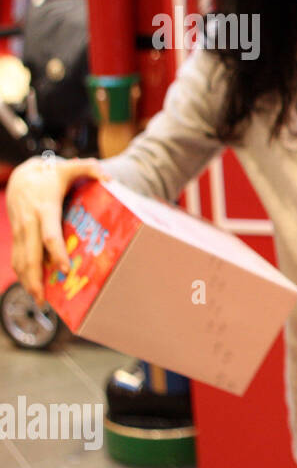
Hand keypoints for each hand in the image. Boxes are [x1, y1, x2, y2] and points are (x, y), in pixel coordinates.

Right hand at [5, 156, 108, 306]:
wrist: (22, 175)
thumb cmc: (51, 174)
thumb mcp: (71, 168)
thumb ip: (90, 168)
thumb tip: (109, 176)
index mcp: (45, 209)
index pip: (49, 235)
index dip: (56, 253)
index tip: (63, 269)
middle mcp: (30, 222)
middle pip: (30, 255)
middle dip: (36, 278)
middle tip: (44, 299)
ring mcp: (20, 229)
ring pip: (20, 259)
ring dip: (27, 280)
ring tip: (39, 300)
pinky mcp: (16, 233)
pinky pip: (16, 257)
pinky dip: (22, 273)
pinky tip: (31, 286)